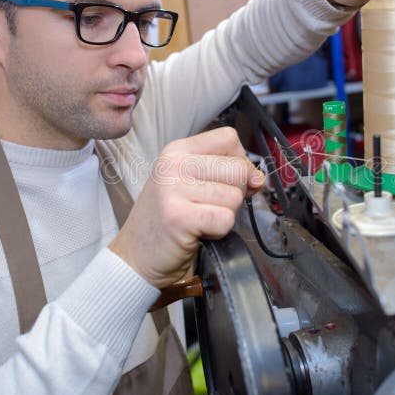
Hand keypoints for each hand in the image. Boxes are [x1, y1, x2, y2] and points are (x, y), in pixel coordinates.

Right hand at [109, 127, 264, 287]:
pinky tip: (199, 232)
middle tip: (209, 207)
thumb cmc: (167, 220)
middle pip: (237, 168)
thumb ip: (226, 174)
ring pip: (235, 196)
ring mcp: (173, 190)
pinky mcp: (179, 217)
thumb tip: (258, 178)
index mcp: (176, 151)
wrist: (136, 256)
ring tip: (200, 220)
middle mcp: (173, 165)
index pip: (229, 139)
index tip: (228, 181)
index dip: (240, 162)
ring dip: (225, 215)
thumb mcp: (192, 185)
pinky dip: (219, 232)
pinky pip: (226, 219)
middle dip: (234, 194)